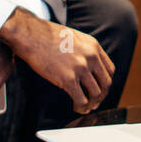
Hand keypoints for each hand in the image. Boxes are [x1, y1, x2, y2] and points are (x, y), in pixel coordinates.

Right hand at [0, 8, 114, 112]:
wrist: (30, 34)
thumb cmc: (46, 35)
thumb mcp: (74, 37)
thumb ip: (84, 50)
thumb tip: (86, 67)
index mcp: (93, 46)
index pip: (110, 70)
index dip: (105, 83)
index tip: (99, 89)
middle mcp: (91, 56)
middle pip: (106, 84)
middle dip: (101, 96)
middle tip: (93, 102)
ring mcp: (80, 68)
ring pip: (96, 94)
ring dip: (91, 104)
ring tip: (84, 107)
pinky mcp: (68, 78)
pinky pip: (81, 100)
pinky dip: (81, 107)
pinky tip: (75, 107)